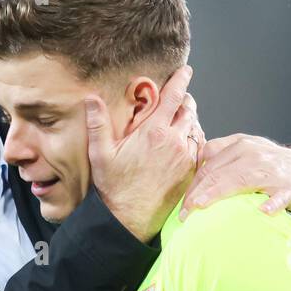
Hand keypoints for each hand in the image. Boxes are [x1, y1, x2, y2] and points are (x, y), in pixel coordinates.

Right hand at [86, 65, 202, 243]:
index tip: (185, 70)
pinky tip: (184, 144)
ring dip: (190, 120)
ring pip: (196, 127)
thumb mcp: (100, 154)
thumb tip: (91, 98)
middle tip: (178, 99)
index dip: (181, 79)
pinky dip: (194, 140)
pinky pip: (200, 148)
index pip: (175, 96)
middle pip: (189, 109)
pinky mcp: (191, 172)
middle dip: (185, 100)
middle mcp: (175, 141)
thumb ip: (98, 124)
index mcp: (154, 132)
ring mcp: (186, 158)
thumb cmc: (114, 188)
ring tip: (180, 121)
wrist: (129, 219)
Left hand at [181, 135, 290, 220]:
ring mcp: (271, 170)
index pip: (208, 165)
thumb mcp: (244, 152)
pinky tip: (263, 211)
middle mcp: (253, 154)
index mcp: (239, 145)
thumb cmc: (268, 165)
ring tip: (202, 206)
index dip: (192, 185)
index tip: (183, 204)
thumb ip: (220, 157)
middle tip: (185, 213)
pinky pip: (279, 196)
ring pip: (240, 180)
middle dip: (197, 193)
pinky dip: (272, 203)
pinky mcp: (289, 187)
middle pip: (218, 173)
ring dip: (219, 193)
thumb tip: (192, 175)